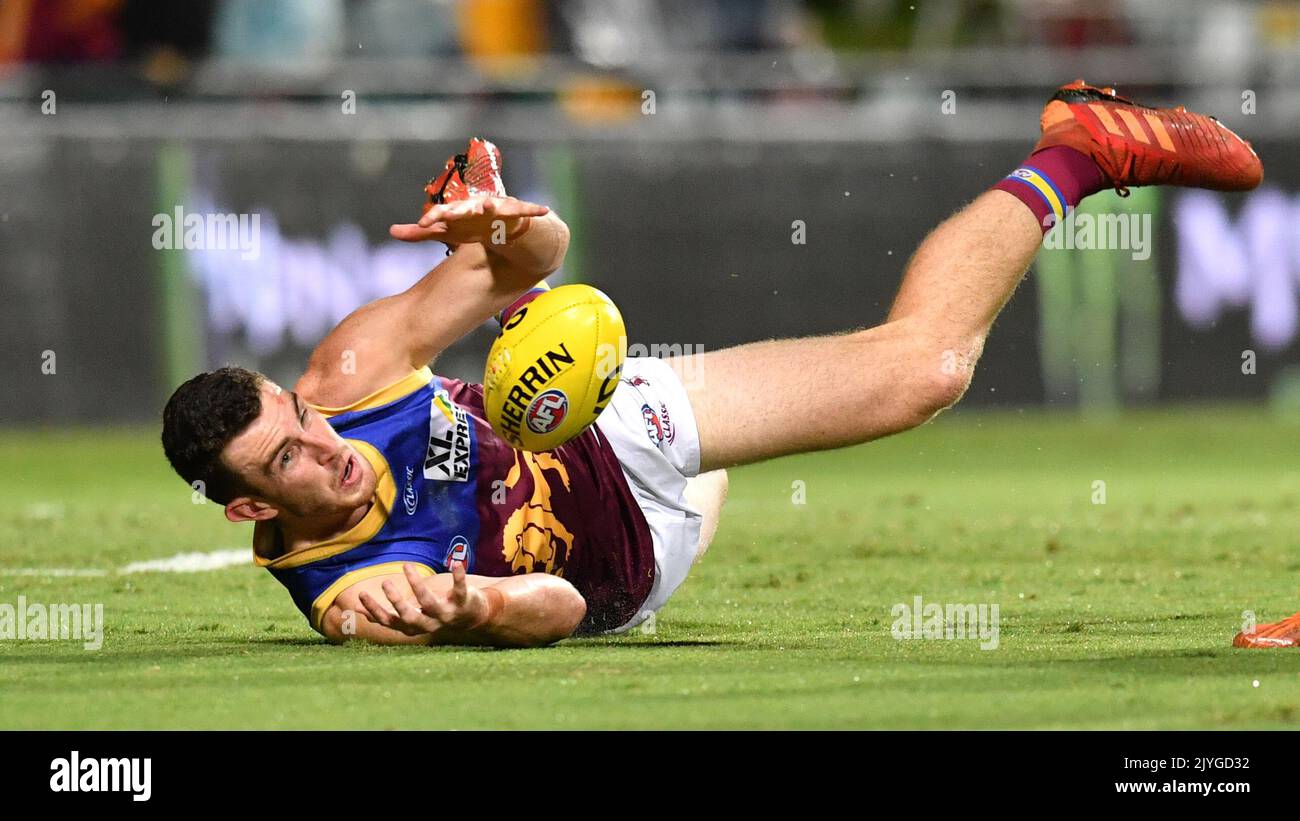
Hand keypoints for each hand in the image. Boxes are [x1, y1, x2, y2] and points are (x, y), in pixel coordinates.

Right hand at [357, 562, 494, 637]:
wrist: (473, 617)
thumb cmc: (434, 614)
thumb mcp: (409, 617)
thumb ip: (386, 614)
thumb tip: (355, 609)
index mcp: (413, 626)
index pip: (390, 622)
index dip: (375, 611)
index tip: (361, 596)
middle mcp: (429, 623)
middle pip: (409, 617)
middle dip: (396, 601)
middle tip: (385, 582)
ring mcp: (446, 615)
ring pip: (430, 603)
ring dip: (417, 585)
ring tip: (406, 565)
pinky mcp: (463, 604)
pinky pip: (460, 590)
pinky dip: (458, 577)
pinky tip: (456, 563)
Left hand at [389, 196, 549, 246]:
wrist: (502, 224)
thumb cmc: (473, 227)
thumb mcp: (448, 232)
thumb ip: (422, 233)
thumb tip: (391, 231)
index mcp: (459, 212)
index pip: (443, 214)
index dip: (433, 219)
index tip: (421, 225)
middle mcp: (477, 207)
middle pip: (467, 209)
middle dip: (460, 212)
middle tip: (450, 215)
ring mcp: (498, 208)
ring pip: (495, 206)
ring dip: (493, 206)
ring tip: (489, 207)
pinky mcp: (517, 211)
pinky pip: (525, 210)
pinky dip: (533, 209)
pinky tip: (544, 209)